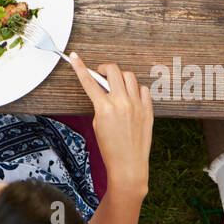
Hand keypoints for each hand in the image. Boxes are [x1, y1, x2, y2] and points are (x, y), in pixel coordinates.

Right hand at [69, 54, 151, 198]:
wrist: (129, 166)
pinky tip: (131, 97)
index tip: (75, 57)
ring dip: (120, 78)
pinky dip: (135, 89)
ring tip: (117, 87)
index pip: (89, 81)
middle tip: (101, 73)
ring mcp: (137, 105)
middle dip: (104, 68)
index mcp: (105, 108)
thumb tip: (103, 90)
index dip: (80, 66)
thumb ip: (100, 104)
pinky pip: (142, 89)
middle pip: (113, 70)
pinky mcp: (148, 110)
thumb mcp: (97, 124)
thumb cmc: (110, 149)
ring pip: (129, 76)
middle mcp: (122, 103)